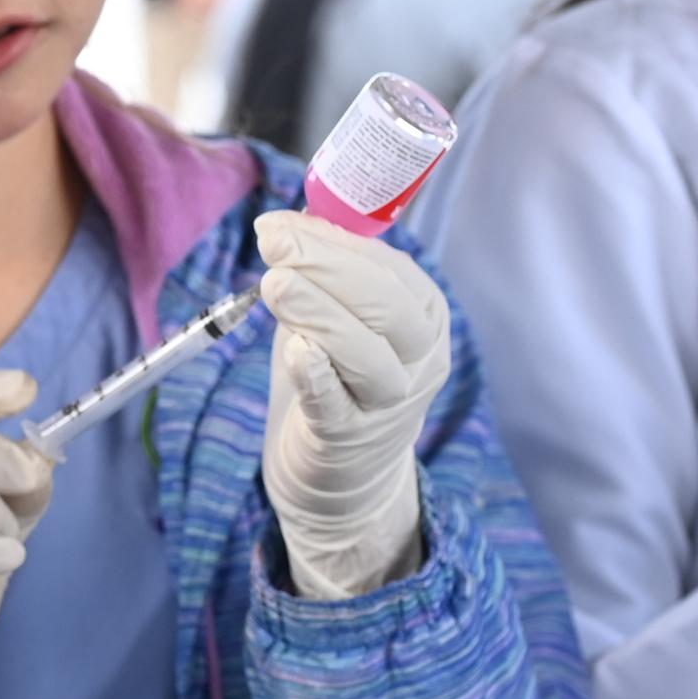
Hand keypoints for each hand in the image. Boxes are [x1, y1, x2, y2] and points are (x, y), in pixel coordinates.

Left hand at [253, 209, 449, 596]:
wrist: (343, 477)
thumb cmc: (338, 380)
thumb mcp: (338, 318)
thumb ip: (324, 274)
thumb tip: (289, 221)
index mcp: (424, 315)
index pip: (387, 267)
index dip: (332, 240)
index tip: (279, 223)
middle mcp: (420, 357)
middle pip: (384, 304)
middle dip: (325, 266)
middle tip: (273, 243)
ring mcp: (391, 402)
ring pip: (365, 353)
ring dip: (317, 311)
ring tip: (274, 284)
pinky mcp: (351, 438)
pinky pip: (336, 403)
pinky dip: (318, 374)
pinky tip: (295, 348)